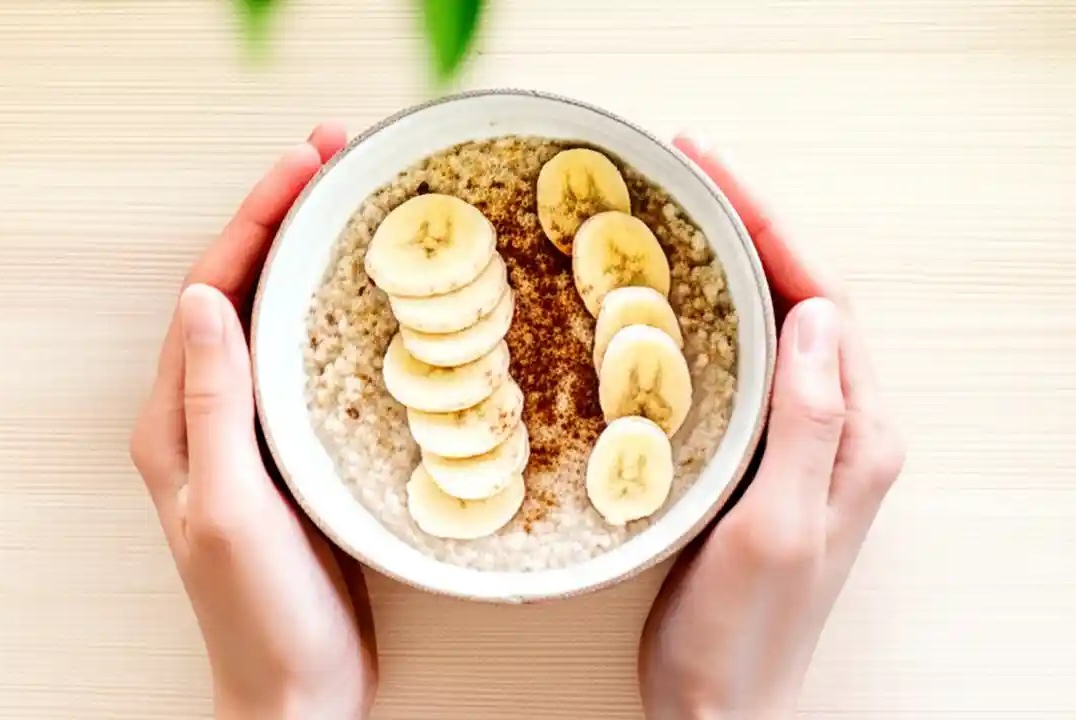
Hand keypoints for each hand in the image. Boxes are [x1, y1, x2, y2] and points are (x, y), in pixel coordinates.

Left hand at [129, 124, 376, 719]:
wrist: (296, 696)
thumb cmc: (261, 619)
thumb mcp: (233, 509)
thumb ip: (217, 406)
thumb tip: (202, 298)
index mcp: (177, 420)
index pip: (211, 292)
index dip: (256, 220)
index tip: (303, 165)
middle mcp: (206, 415)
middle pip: (239, 289)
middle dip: (282, 216)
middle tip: (335, 156)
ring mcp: (250, 431)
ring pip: (274, 317)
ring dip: (307, 253)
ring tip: (351, 200)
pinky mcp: (291, 450)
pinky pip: (305, 359)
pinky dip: (332, 310)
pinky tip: (366, 292)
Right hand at [638, 136, 906, 718]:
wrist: (720, 705)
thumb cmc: (748, 630)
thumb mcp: (781, 526)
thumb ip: (812, 423)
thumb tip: (820, 313)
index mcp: (858, 433)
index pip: (822, 301)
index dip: (768, 228)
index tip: (711, 171)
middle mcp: (838, 428)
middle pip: (798, 299)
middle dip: (746, 227)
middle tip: (684, 171)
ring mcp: (795, 444)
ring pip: (765, 328)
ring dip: (724, 266)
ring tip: (672, 216)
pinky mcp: (755, 460)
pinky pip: (736, 369)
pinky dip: (702, 321)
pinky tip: (660, 307)